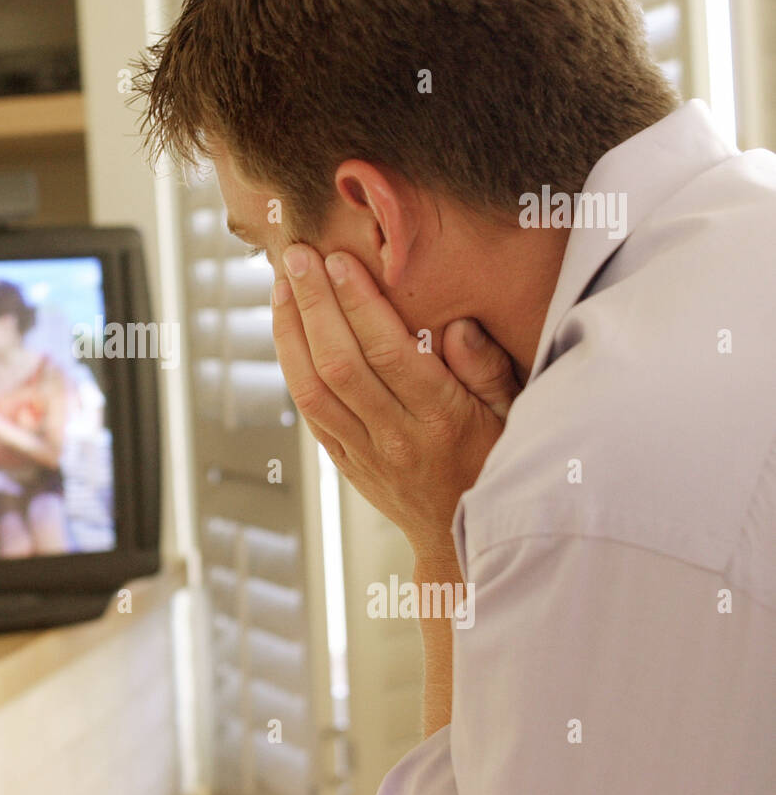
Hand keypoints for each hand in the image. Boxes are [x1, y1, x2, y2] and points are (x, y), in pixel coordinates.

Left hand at [272, 245, 520, 561]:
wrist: (460, 538)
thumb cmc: (494, 461)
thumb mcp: (514, 415)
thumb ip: (486, 369)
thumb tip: (457, 326)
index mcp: (442, 420)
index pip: (389, 354)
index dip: (358, 304)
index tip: (340, 261)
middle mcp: (396, 438)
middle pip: (340, 364)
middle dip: (314, 304)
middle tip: (296, 256)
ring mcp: (364, 452)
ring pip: (312, 387)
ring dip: (290, 332)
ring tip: (279, 284)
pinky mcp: (342, 460)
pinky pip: (308, 410)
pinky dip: (290, 365)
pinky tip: (284, 328)